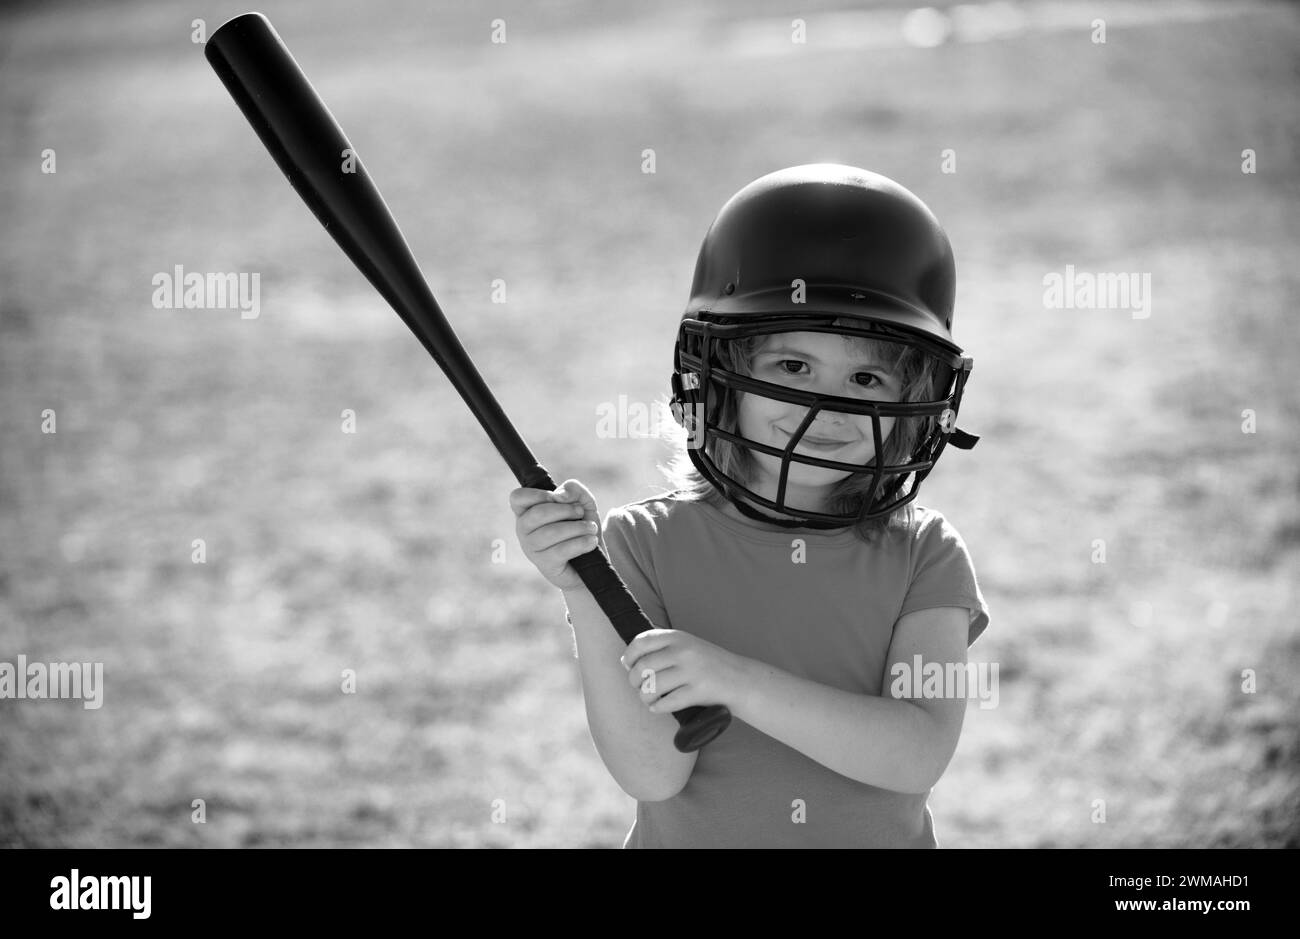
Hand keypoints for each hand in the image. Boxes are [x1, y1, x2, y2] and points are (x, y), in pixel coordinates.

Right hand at [509, 479, 602, 591]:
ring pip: (550, 532)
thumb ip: (573, 489)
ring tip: (591, 528)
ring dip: (577, 527)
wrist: (593, 562)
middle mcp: (524, 531)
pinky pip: (561, 550)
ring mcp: (532, 550)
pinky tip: (591, 542)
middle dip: (565, 510)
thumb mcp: (583, 503)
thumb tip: (561, 496)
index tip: (557, 498)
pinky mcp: (546, 566)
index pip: (517, 498)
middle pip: (537, 513)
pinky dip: (580, 543)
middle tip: (581, 513)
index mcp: (527, 512)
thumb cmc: (582, 529)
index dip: (537, 494)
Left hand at [621, 629, 751, 713]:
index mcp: (678, 637)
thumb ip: (661, 648)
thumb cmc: (707, 663)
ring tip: (649, 699)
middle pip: (642, 668)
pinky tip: (658, 707)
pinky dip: (658, 708)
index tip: (628, 666)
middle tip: (640, 687)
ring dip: (645, 697)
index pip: (641, 642)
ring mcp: (691, 671)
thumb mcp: (686, 645)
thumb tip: (627, 661)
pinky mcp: (698, 692)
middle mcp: (683, 652)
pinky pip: (667, 703)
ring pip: (651, 687)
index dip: (629, 656)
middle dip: (635, 681)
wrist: (739, 678)